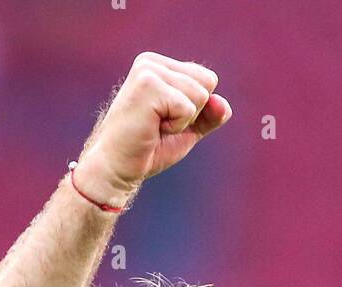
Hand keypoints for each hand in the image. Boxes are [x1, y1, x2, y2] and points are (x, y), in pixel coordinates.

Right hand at [74, 52, 230, 204]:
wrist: (117, 168)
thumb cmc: (148, 150)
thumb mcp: (186, 130)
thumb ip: (209, 116)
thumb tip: (224, 104)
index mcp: (159, 65)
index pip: (207, 79)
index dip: (196, 110)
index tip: (166, 121)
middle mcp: (151, 62)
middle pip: (207, 83)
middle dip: (192, 114)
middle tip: (160, 126)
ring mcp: (148, 70)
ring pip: (200, 95)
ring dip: (182, 121)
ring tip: (155, 126)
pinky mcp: (148, 85)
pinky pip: (187, 108)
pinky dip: (176, 126)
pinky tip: (152, 127)